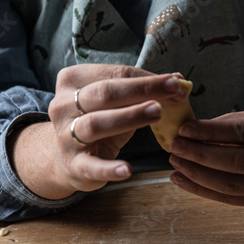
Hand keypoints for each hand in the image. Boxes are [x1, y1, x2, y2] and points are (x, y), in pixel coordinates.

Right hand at [10, 64, 187, 198]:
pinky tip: (127, 169)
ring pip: (97, 124)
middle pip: (105, 93)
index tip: (177, 83)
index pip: (115, 74)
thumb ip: (143, 92)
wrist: (65, 157)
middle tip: (173, 92)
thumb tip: (180, 82)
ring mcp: (66, 135)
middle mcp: (64, 105)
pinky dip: (109, 168)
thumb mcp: (116, 103)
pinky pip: (91, 166)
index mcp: (72, 80)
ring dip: (129, 117)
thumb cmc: (99, 122)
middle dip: (142, 91)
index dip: (148, 79)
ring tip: (157, 114)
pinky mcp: (73, 164)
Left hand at [168, 110, 243, 207]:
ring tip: (176, 162)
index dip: (212, 132)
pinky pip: (227, 199)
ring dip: (197, 174)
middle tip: (176, 146)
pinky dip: (200, 189)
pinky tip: (181, 178)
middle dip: (201, 155)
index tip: (185, 129)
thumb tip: (188, 133)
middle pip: (238, 162)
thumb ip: (227, 126)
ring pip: (231, 184)